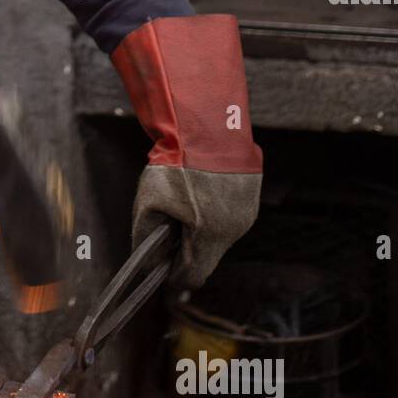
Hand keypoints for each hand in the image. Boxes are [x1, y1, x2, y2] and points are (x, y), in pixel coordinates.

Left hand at [113, 14, 262, 288]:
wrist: (205, 121)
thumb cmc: (177, 160)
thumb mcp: (149, 200)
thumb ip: (144, 236)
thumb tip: (146, 260)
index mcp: (211, 233)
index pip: (193, 275)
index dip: (174, 276)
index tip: (162, 272)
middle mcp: (236, 227)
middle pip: (208, 255)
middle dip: (186, 248)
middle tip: (169, 228)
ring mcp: (248, 210)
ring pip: (220, 235)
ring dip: (202, 229)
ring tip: (185, 203)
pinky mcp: (253, 194)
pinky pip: (230, 214)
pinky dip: (215, 210)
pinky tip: (200, 191)